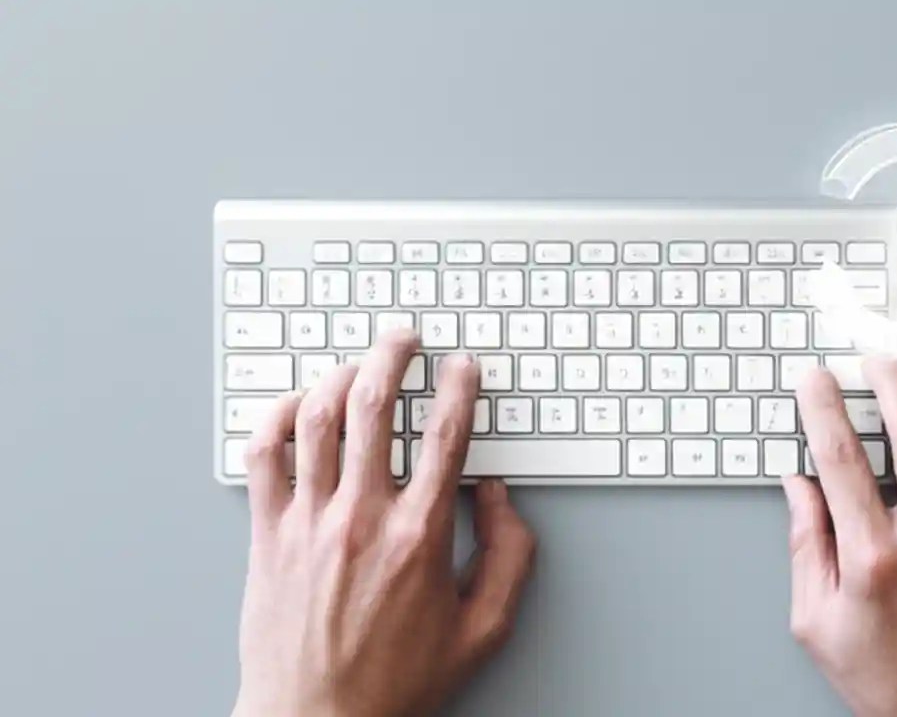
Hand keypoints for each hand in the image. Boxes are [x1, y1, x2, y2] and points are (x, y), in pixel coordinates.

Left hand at [233, 332, 536, 716]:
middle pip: (377, 407)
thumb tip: (498, 497)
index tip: (464, 367)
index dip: (460, 388)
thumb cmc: (395, 681)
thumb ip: (509, 556)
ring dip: (341, 375)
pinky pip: (265, 456)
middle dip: (395, 356)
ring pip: (320, 419)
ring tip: (358, 363)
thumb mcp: (483, 629)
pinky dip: (279, 417)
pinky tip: (297, 405)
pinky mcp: (268, 535)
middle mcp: (361, 518)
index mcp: (419, 537)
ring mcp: (309, 522)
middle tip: (406, 338)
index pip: (447, 437)